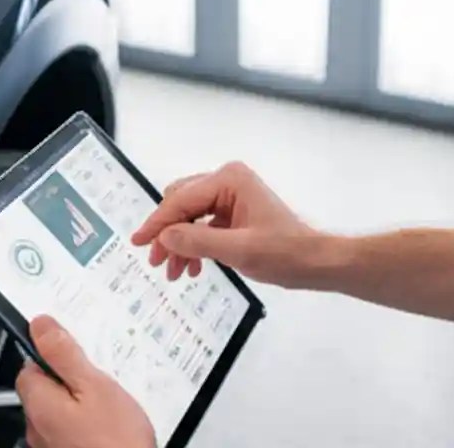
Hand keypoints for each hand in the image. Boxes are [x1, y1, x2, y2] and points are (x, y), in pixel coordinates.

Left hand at [16, 316, 154, 447]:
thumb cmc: (116, 440)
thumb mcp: (94, 385)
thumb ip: (64, 355)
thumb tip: (40, 325)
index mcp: (39, 404)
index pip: (28, 366)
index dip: (50, 353)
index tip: (75, 348)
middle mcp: (37, 428)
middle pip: (43, 388)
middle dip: (68, 377)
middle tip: (99, 375)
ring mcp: (51, 446)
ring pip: (58, 409)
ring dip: (78, 400)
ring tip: (109, 399)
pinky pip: (70, 428)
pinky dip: (85, 420)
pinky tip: (108, 421)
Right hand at [130, 161, 330, 288]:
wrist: (314, 262)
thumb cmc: (285, 253)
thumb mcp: (240, 250)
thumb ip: (199, 241)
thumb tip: (164, 236)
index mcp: (230, 180)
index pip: (181, 200)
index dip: (157, 223)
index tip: (138, 243)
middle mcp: (227, 181)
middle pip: (180, 204)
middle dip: (167, 234)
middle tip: (158, 262)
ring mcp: (230, 197)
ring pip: (188, 217)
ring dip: (178, 243)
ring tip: (174, 273)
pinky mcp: (233, 214)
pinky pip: (201, 226)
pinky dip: (193, 245)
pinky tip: (191, 268)